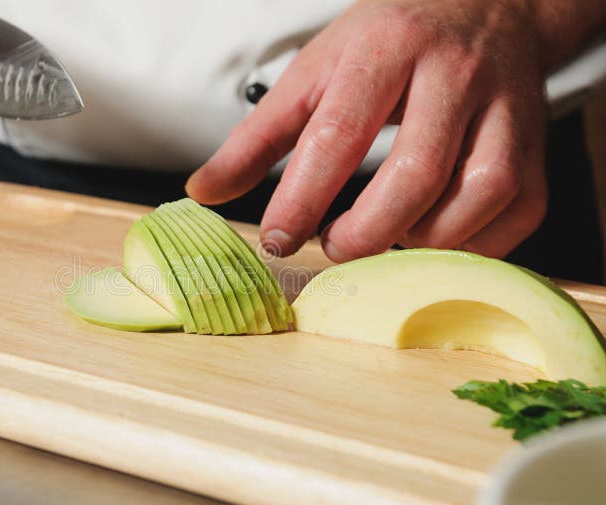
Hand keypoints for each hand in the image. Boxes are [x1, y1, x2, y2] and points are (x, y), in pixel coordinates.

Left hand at [188, 0, 558, 261]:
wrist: (488, 5)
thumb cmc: (389, 43)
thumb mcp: (314, 73)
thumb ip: (256, 137)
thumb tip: (203, 192)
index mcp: (385, 50)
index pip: (338, 134)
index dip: (302, 199)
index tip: (277, 239)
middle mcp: (453, 74)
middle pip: (415, 173)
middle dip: (365, 232)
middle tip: (335, 246)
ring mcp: (505, 107)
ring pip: (478, 193)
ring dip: (423, 239)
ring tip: (387, 235)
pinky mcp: (535, 143)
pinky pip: (519, 210)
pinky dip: (474, 244)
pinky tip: (435, 237)